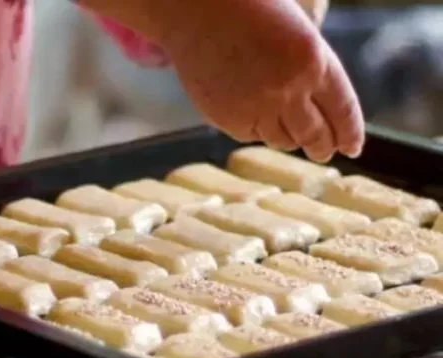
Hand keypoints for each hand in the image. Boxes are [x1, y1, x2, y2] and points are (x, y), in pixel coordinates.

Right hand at [158, 0, 362, 160]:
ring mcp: (255, 107)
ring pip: (282, 140)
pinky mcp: (227, 118)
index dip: (350, 133)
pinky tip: (253, 114)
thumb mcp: (297, 32)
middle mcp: (288, 89)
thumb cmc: (249, 8)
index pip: (343, 110)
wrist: (197, 9)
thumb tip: (318, 108)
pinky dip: (256, 129)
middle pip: (314, 134)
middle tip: (324, 153)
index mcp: (314, 61)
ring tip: (291, 136)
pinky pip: (250, 134)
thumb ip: (312, 68)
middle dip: (322, 147)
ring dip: (290, 139)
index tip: (352, 148)